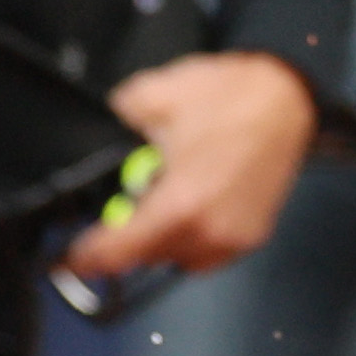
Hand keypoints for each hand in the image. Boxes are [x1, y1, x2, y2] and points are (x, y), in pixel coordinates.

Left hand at [61, 51, 319, 281]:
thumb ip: (118, 121)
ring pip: (177, 259)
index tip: (68, 260)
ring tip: (153, 208)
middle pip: (146, 258)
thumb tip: (102, 129)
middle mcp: (208, 231)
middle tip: (112, 220)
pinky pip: (206, 253)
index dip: (87, 259)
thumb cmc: (228, 95)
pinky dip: (188, 239)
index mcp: (180, 203)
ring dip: (158, 242)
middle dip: (125, 243)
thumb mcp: (153, 97)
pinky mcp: (252, 236)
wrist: (287, 94)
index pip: (120, 252)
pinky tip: (184, 210)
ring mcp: (233, 237)